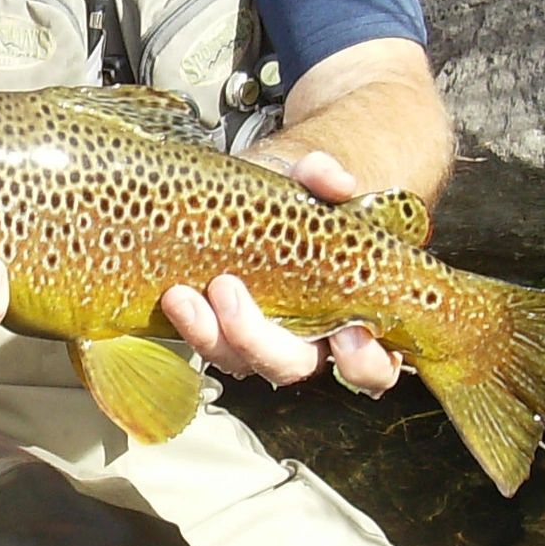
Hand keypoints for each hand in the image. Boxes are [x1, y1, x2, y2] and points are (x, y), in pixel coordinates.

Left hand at [159, 147, 402, 395]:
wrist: (264, 199)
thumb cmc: (303, 205)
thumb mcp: (313, 186)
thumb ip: (325, 178)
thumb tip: (335, 181)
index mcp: (354, 323)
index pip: (370, 366)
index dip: (363, 360)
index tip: (347, 334)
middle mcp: (307, 345)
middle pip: (290, 367)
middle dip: (260, 340)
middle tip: (228, 290)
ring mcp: (259, 344)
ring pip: (237, 361)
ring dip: (208, 334)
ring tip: (182, 295)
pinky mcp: (219, 334)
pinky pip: (204, 343)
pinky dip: (189, 323)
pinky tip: (174, 296)